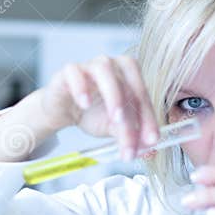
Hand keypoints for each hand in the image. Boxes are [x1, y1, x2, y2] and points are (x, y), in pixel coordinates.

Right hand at [39, 54, 159, 160]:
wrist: (63, 111)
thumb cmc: (92, 113)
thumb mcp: (115, 127)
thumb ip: (132, 134)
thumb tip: (148, 148)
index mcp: (128, 77)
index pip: (142, 94)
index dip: (149, 118)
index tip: (152, 140)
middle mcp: (112, 66)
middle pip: (127, 84)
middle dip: (133, 113)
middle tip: (133, 137)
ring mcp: (89, 66)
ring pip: (105, 71)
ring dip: (113, 95)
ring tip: (115, 119)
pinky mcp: (68, 71)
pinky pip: (74, 72)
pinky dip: (81, 87)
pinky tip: (84, 104)